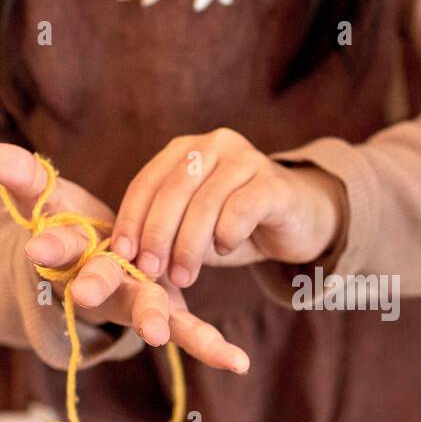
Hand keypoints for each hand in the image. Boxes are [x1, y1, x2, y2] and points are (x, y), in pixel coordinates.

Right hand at [0, 143, 249, 373]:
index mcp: (73, 257)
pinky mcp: (167, 312)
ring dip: (152, 321)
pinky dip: (213, 348)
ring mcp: (135, 301)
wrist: (92, 270)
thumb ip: (24, 179)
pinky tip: (239, 362)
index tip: (37, 249)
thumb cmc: (67, 231)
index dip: (49, 247)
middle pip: (98, 287)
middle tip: (82, 295)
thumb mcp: (47, 201)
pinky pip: (191, 332)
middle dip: (92, 288)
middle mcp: (102, 286)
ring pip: (145, 312)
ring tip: (157, 333)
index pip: (58, 249)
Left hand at [100, 127, 343, 290]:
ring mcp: (247, 159)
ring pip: (206, 201)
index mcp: (186, 151)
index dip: (132, 219)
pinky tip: (223, 250)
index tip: (122, 254)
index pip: (148, 181)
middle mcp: (214, 145)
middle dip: (158, 234)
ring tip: (184, 276)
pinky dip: (226, 233)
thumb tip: (128, 258)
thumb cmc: (238, 225)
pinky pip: (242, 208)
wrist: (298, 220)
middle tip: (152, 270)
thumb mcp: (194, 227)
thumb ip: (165, 232)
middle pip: (174, 189)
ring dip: (189, 244)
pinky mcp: (275, 182)